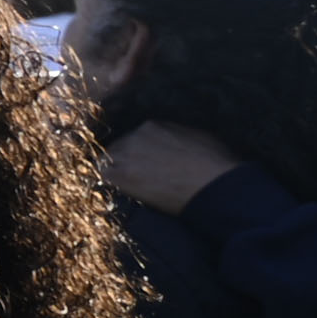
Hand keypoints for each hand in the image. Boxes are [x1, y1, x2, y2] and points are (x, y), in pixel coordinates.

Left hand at [102, 120, 248, 215]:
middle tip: (133, 178)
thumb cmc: (214, 163)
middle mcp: (135, 136)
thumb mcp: (197, 137)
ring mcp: (125, 155)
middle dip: (124, 162)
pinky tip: (112, 192)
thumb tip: (170, 141)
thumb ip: (175, 135)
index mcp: (152, 126)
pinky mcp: (121, 176)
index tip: (142, 164)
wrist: (215, 185)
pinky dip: (106, 184)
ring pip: (107, 162)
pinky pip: (101, 177)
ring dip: (113, 173)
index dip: (137, 153)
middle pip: (118, 149)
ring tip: (124, 187)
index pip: (134, 138)